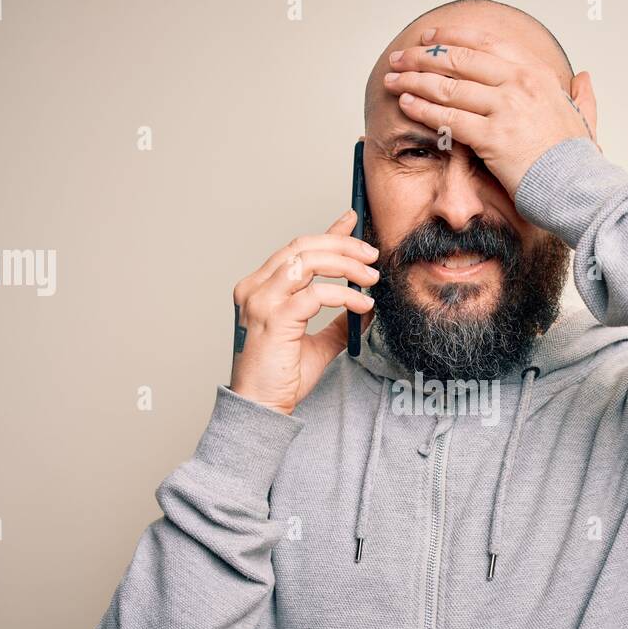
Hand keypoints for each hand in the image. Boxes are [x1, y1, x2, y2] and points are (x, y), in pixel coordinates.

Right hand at [229, 208, 377, 414]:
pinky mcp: (275, 318)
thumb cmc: (281, 378)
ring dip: (346, 265)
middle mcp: (255, 288)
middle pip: (302, 246)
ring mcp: (262, 301)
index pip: (297, 249)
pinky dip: (345, 295)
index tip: (353, 221)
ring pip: (308, 262)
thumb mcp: (317, 343)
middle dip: (342, 244)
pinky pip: (317, 294)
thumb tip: (365, 304)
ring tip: (371, 276)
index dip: (328, 232)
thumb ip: (337, 321)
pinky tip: (363, 305)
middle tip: (372, 254)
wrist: (262, 407)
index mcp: (260, 288)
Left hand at [384, 25, 597, 198]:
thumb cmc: (576, 160)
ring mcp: (505, 109)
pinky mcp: (492, 137)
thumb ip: (581, 96)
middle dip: (422, 56)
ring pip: (449, 86)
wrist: (578, 187)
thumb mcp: (584, 118)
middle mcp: (519, 83)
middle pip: (459, 59)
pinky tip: (407, 104)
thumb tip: (583, 79)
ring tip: (393, 79)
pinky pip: (449, 118)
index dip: (451, 37)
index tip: (429, 38)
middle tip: (400, 57)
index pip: (485, 43)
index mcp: (536, 73)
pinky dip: (423, 108)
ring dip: (414, 80)